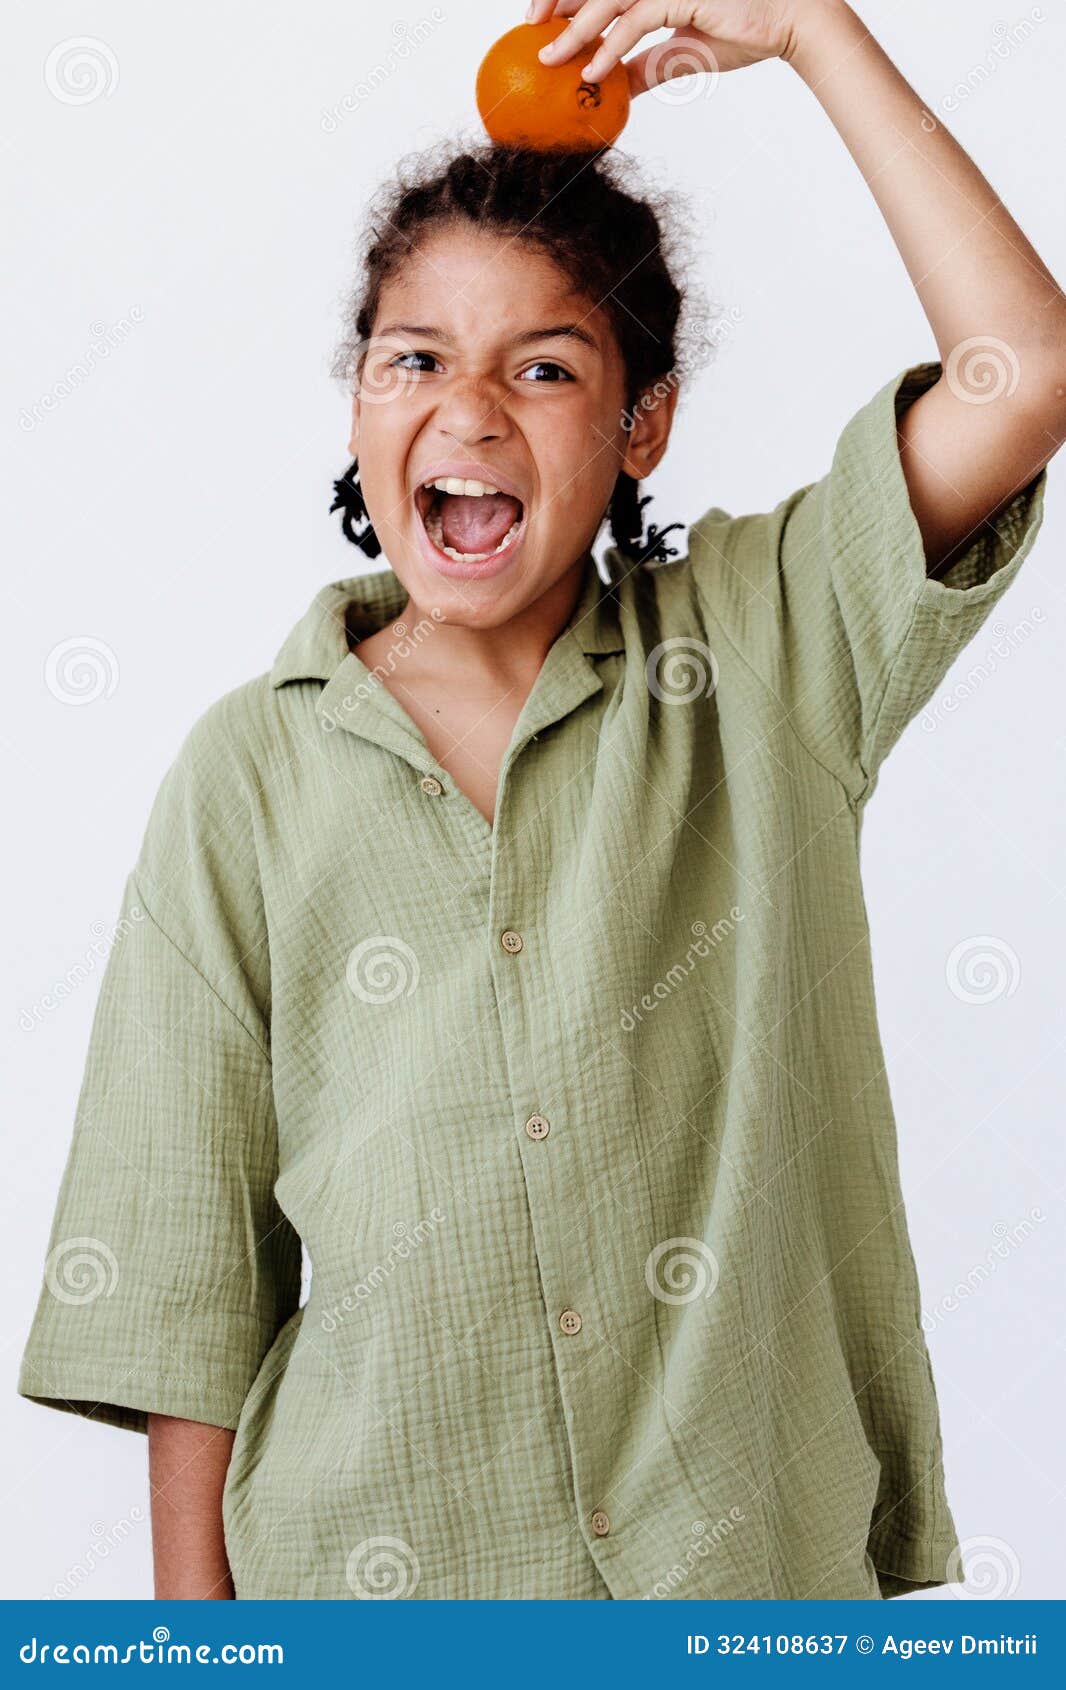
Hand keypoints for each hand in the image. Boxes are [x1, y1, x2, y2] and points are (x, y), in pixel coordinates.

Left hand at [525, 0, 811, 93]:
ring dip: (575, 29)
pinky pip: (635, 21)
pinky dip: (610, 48)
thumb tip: (622, 86)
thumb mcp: (687, 51)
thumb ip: (650, 63)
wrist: (794, 22)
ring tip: (550, 58)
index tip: (545, 16)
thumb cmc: (748, 28)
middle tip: (530, 25)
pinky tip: (592, 72)